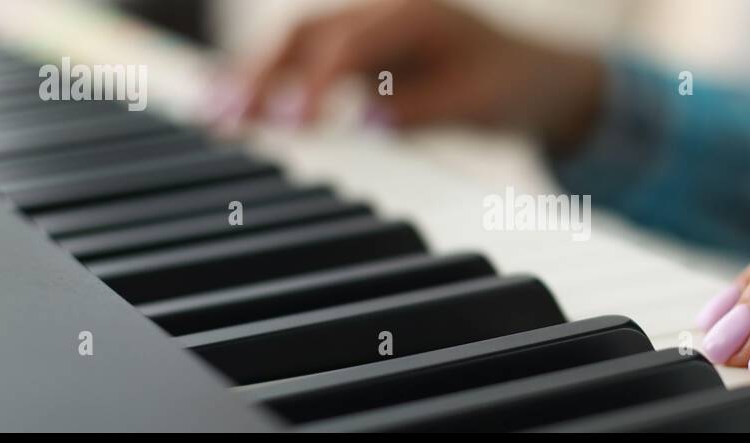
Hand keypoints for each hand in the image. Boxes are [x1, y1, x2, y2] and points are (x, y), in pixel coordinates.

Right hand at [205, 0, 602, 146]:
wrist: (537, 77)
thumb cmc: (510, 86)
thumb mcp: (475, 104)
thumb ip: (419, 109)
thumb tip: (362, 120)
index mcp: (414, 17)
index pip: (349, 47)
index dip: (314, 84)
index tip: (288, 123)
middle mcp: (383, 13)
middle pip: (306, 35)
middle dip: (261, 75)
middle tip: (223, 118)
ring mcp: (368, 28)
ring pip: (297, 44)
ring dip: (254, 77)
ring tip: (212, 115)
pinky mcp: (360, 50)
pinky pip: (305, 59)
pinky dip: (270, 80)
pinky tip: (235, 103)